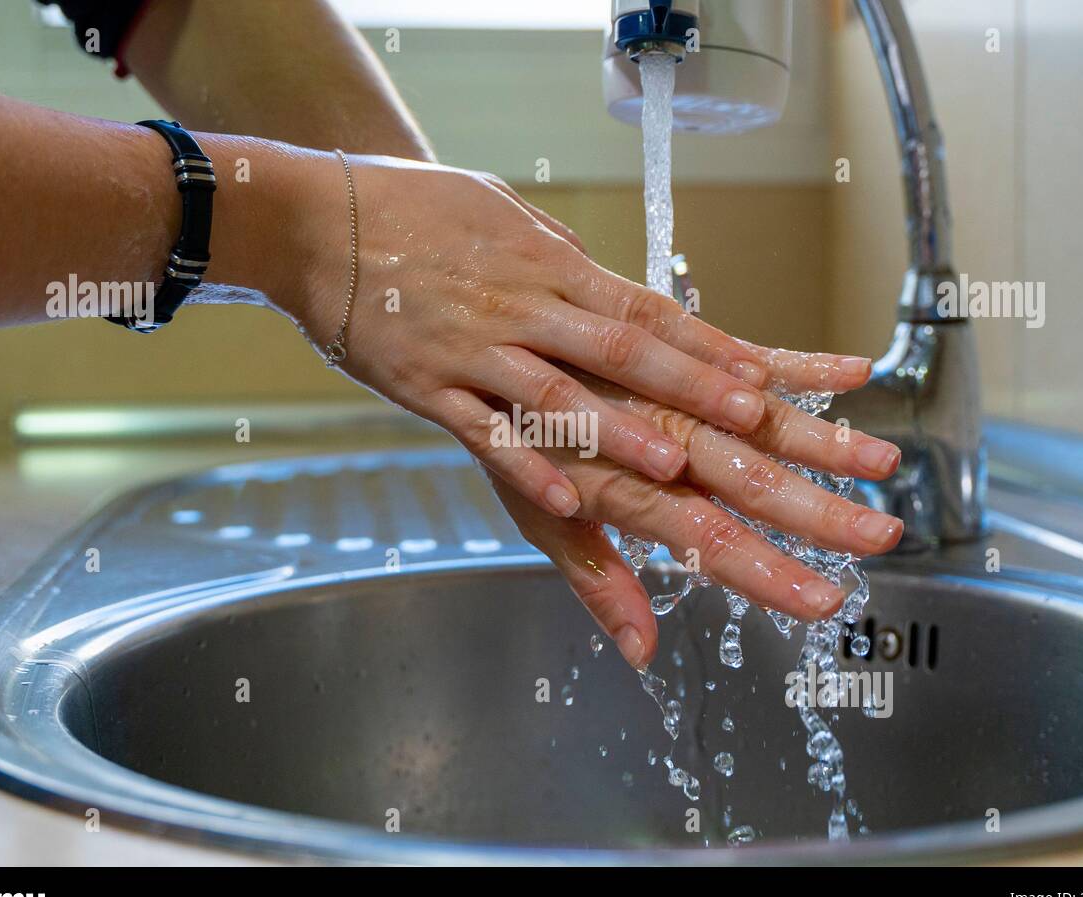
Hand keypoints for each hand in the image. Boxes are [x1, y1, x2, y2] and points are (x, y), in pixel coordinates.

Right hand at [285, 154, 871, 519]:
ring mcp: (475, 349)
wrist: (319, 216)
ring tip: (671, 463)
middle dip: (690, 384)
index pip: (645, 311)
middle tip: (752, 416)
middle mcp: (524, 307)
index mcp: (552, 269)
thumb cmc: (418, 212)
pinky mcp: (425, 385)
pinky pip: (481, 430)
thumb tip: (607, 280)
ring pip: (556, 393)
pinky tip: (561, 498)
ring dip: (616, 430)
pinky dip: (523, 463)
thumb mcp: (502, 219)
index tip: (763, 376)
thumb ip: (559, 259)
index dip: (705, 346)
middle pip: (621, 349)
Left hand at [487, 357, 903, 669]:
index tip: (822, 603)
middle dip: (819, 513)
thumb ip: (599, 582)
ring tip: (883, 462)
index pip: (708, 542)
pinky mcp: (674, 340)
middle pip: (748, 481)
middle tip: (881, 537)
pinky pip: (744, 349)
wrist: (483, 336)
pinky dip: (800, 364)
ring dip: (824, 441)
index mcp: (626, 488)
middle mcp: (655, 436)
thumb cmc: (511, 438)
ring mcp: (669, 386)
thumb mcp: (541, 520)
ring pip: (758, 417)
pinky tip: (855, 372)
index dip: (766, 575)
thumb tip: (640, 653)